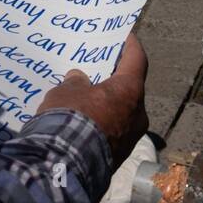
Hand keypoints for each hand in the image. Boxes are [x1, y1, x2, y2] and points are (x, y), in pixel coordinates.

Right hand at [38, 33, 148, 168]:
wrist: (64, 166)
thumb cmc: (70, 118)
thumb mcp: (66, 91)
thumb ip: (76, 82)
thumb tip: (79, 80)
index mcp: (130, 90)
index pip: (137, 59)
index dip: (130, 46)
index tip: (126, 36)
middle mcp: (138, 114)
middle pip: (129, 88)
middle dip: (114, 80)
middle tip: (99, 71)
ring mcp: (131, 138)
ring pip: (121, 113)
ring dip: (107, 105)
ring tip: (86, 98)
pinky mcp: (119, 157)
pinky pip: (113, 132)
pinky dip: (102, 124)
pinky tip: (83, 122)